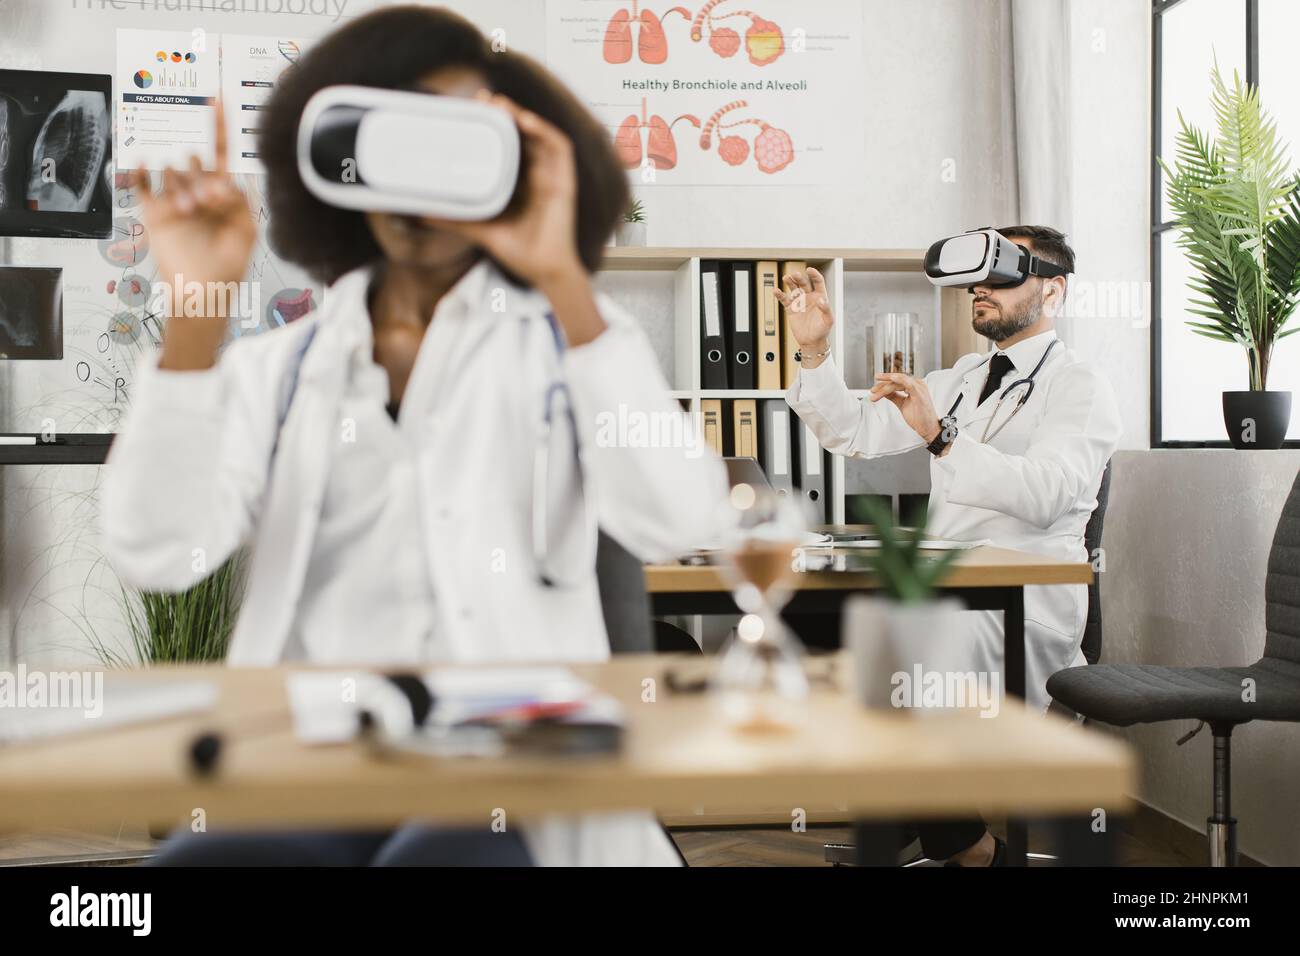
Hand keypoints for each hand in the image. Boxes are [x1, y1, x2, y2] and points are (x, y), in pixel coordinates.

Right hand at [130, 99, 256, 311]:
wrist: (202, 293)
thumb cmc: (230, 266)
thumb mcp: (246, 231)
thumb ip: (240, 200)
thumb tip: (227, 178)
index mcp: (224, 194)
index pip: (221, 153)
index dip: (219, 126)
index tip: (217, 98)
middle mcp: (199, 192)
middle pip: (195, 162)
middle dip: (201, 174)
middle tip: (208, 198)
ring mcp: (175, 200)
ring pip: (172, 171)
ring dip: (181, 183)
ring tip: (189, 208)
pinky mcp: (154, 213)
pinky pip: (143, 185)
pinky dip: (141, 172)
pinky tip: (143, 163)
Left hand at [424, 92, 583, 289]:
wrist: (544, 271)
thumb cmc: (519, 252)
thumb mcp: (480, 229)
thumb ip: (454, 220)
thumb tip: (421, 212)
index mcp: (518, 181)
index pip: (507, 143)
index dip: (493, 123)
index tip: (473, 107)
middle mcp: (536, 174)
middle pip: (523, 133)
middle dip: (505, 113)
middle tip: (483, 99)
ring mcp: (551, 176)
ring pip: (540, 135)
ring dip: (523, 116)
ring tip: (503, 105)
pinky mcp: (565, 182)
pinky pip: (560, 149)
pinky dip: (546, 131)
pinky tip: (527, 122)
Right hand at [772, 266, 833, 350]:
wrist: (811, 342)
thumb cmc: (822, 331)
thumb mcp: (828, 320)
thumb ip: (826, 309)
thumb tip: (820, 299)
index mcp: (820, 297)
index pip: (818, 282)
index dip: (814, 275)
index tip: (809, 270)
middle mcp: (809, 297)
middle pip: (804, 283)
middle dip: (799, 278)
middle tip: (794, 274)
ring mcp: (799, 302)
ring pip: (793, 288)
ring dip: (790, 282)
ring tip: (786, 277)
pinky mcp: (791, 309)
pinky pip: (784, 299)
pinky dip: (780, 295)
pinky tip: (776, 290)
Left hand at [870, 372, 942, 443]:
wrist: (928, 429)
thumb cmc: (919, 417)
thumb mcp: (902, 404)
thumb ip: (894, 396)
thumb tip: (883, 392)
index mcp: (914, 386)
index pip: (896, 381)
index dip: (884, 384)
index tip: (874, 389)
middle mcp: (917, 384)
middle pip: (896, 380)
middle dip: (882, 385)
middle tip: (872, 390)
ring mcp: (919, 387)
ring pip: (898, 382)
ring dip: (885, 387)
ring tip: (875, 392)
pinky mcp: (920, 393)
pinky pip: (908, 383)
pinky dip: (899, 380)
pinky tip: (891, 378)